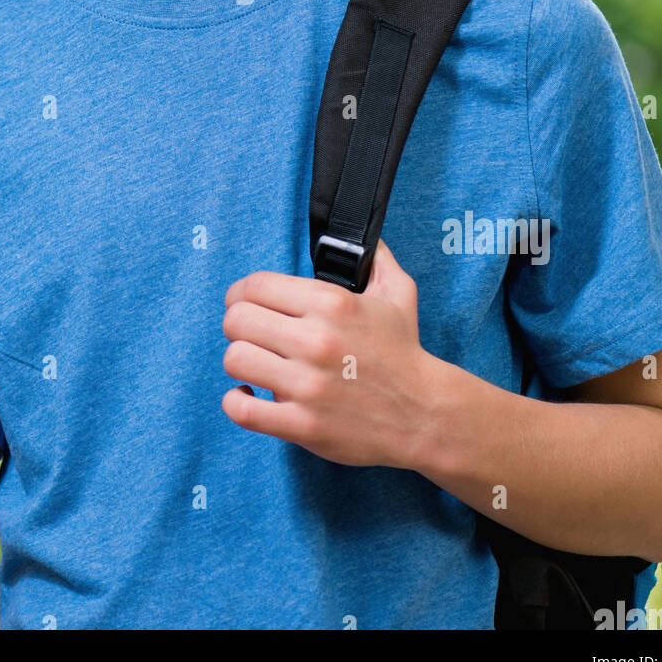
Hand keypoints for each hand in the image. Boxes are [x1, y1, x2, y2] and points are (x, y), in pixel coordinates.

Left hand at [221, 240, 441, 468]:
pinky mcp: (302, 425)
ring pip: (235, 359)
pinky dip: (235, 402)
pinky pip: (242, 410)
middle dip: (237, 324)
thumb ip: (376, 258)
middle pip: (237, 320)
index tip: (245, 303)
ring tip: (256, 363)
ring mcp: (307, 385)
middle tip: (250, 334)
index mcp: (331, 303)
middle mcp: (315, 340)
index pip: (255, 285)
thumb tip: (365, 235)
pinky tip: (248, 395)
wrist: (425, 414)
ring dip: (240, 360)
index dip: (242, 293)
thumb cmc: (405, 353)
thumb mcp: (398, 293)